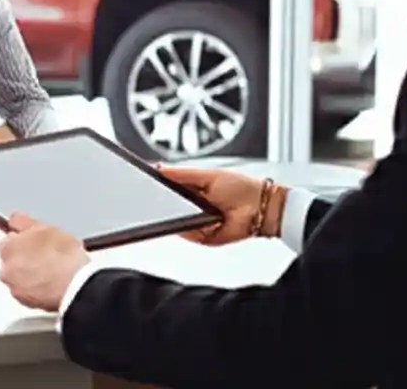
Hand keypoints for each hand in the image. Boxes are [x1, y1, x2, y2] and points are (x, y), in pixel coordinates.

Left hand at [0, 213, 89, 311]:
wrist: (76, 285)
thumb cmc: (63, 257)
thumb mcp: (45, 227)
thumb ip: (23, 222)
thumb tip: (15, 220)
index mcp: (7, 248)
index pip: (8, 240)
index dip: (24, 239)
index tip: (34, 241)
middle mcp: (6, 270)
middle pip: (12, 260)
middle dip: (25, 257)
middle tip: (46, 255)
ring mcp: (15, 288)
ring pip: (20, 277)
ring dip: (30, 273)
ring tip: (52, 270)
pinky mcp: (27, 303)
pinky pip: (29, 292)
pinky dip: (37, 288)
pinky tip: (52, 283)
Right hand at [157, 164, 278, 244]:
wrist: (261, 208)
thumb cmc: (242, 188)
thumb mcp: (207, 175)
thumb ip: (181, 174)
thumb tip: (159, 169)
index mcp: (192, 191)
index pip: (168, 190)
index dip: (156, 188)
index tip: (145, 183)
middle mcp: (193, 208)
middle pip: (168, 208)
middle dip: (161, 203)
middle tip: (154, 196)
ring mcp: (196, 224)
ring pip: (174, 222)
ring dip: (174, 215)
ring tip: (182, 206)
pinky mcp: (203, 238)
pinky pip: (187, 234)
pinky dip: (187, 228)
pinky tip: (195, 218)